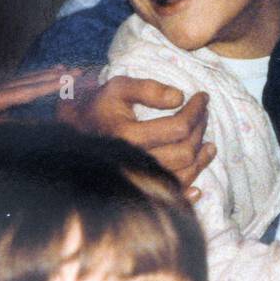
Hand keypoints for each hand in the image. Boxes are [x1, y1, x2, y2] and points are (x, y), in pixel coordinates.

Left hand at [0, 66, 82, 143]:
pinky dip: (33, 77)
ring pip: (25, 78)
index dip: (49, 86)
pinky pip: (18, 81)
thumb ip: (8, 126)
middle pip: (30, 80)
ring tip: (64, 68)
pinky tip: (42, 75)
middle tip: (77, 71)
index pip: (27, 91)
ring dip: (46, 73)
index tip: (68, 81)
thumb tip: (36, 122)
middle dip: (54, 76)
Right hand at [58, 74, 215, 190]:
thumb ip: (148, 88)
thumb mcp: (118, 88)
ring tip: (208, 140)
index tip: (203, 97)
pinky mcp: (140, 190)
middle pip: (185, 150)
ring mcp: (139, 179)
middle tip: (204, 113)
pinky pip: (174, 192)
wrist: (72, 136)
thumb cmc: (98, 108)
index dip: (197, 110)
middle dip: (200, 128)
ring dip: (202, 156)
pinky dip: (192, 184)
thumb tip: (179, 97)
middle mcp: (135, 160)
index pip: (179, 126)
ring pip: (185, 173)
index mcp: (128, 135)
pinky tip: (200, 174)